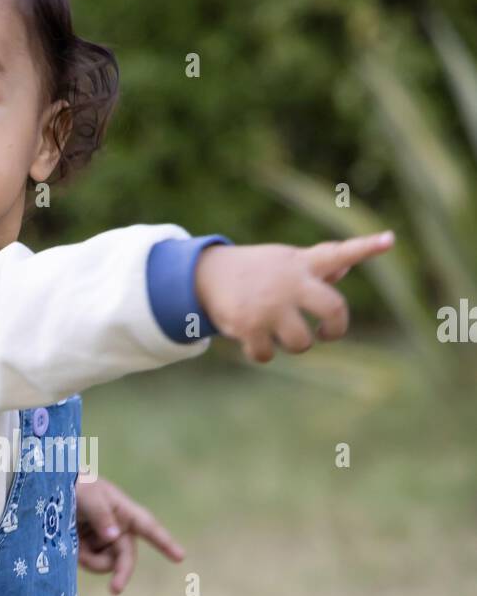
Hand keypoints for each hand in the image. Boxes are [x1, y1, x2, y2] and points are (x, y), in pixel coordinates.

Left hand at [74, 474, 184, 594]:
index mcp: (124, 512)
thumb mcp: (88, 496)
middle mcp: (119, 529)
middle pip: (126, 557)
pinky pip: (93, 564)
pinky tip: (74, 547)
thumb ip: (101, 516)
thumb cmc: (75, 485)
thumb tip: (114, 537)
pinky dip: (83, 559)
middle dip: (121, 573)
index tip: (180, 557)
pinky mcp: (91, 550)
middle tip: (115, 590)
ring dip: (92, 561)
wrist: (52, 490)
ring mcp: (105, 541)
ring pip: (108, 564)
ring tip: (77, 546)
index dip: (165, 542)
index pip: (148, 528)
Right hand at [194, 231, 395, 363]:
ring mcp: (270, 305)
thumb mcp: (287, 263)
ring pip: (302, 342)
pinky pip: (268, 354)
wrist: (207, 274)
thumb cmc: (258, 270)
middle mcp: (290, 282)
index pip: (340, 253)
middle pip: (334, 309)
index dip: (366, 248)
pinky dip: (263, 352)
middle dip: (335, 329)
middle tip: (326, 334)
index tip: (389, 240)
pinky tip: (254, 339)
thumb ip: (318, 266)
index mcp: (303, 264)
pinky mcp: (248, 325)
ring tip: (282, 334)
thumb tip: (347, 266)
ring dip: (296, 344)